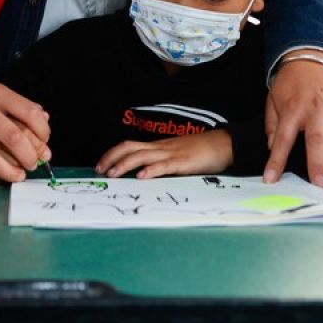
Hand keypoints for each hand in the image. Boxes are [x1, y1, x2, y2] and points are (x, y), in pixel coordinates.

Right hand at [0, 66, 50, 187]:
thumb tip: (44, 123)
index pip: (30, 114)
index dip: (44, 131)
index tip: (45, 140)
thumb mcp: (0, 89)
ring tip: (19, 176)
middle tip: (33, 163)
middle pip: (13, 139)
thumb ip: (22, 105)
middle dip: (30, 157)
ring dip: (9, 173)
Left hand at [96, 130, 233, 178]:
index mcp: (158, 146)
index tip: (101, 165)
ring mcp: (171, 153)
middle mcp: (161, 147)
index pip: (129, 146)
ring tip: (112, 174)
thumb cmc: (201, 151)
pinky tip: (141, 177)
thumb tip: (145, 174)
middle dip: (112, 158)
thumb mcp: (177, 155)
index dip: (113, 154)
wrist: (224, 144)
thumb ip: (162, 162)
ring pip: (142, 155)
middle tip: (99, 170)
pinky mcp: (183, 162)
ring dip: (125, 165)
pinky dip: (151, 170)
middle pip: (130, 147)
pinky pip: (164, 165)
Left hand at [265, 55, 322, 188]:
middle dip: (316, 165)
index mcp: (292, 108)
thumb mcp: (272, 99)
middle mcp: (315, 110)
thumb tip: (272, 149)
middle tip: (317, 186)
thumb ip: (272, 125)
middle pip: (316, 141)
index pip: (283, 139)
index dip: (276, 160)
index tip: (271, 178)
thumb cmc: (291, 83)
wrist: (313, 60)